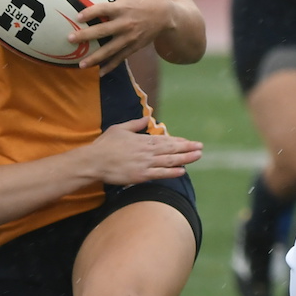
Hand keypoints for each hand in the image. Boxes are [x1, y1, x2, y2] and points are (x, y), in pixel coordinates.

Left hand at [71, 0, 173, 70]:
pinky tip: (99, 73)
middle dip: (86, 36)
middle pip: (103, 31)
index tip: (78, 16)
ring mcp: (129, 37)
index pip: (104, 9)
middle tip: (70, 39)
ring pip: (110, 49)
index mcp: (122, 7)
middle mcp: (125, 23)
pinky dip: (110, 66)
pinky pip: (120, 59)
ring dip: (95, 58)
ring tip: (81, 65)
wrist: (165, 16)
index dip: (91, 12)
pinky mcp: (133, 47)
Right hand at [80, 119, 201, 182]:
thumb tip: (148, 119)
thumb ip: (136, 124)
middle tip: (201, 147)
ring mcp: (145, 164)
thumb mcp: (120, 128)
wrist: (94, 162)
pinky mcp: (141, 176)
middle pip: (171, 149)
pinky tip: (183, 171)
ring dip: (185, 158)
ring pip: (169, 161)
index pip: (165, 140)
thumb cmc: (105, 145)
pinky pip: (160, 174)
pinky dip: (172, 172)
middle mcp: (147, 151)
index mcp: (142, 140)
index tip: (190, 142)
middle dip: (187, 148)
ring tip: (198, 156)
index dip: (179, 141)